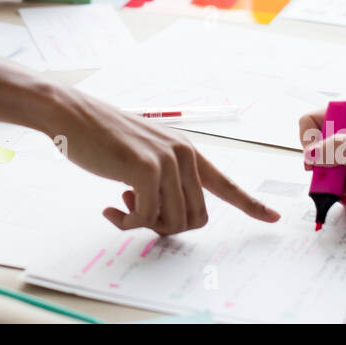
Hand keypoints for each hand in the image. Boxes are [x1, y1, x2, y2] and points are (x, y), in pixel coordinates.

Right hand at [51, 92, 280, 234]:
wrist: (73, 116)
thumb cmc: (101, 139)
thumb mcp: (141, 158)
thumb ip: (161, 181)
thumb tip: (168, 216)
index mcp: (186, 151)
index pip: (225, 183)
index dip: (250, 204)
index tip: (273, 217)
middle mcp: (184, 155)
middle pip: (195, 218)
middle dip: (166, 227)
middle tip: (135, 214)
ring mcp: (168, 161)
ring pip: (172, 222)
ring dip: (143, 225)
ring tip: (120, 205)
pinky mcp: (147, 170)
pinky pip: (145, 219)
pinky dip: (125, 223)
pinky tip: (109, 209)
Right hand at [298, 106, 345, 213]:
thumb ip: (337, 150)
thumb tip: (309, 155)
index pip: (312, 121)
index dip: (309, 141)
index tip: (315, 162)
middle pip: (318, 155)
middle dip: (327, 176)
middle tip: (339, 187)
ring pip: (329, 177)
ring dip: (342, 192)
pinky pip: (343, 192)